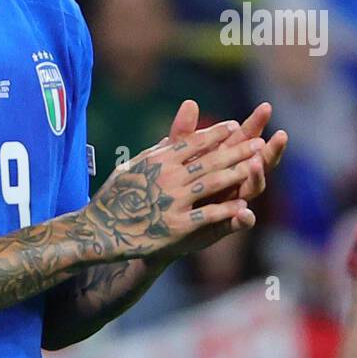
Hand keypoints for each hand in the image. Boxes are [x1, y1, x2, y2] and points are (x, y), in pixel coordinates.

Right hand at [72, 121, 265, 263]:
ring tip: (257, 166)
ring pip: (211, 183)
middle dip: (237, 150)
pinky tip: (244, 206)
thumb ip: (157, 153)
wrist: (99, 231)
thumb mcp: (132, 167)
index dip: (216, 133)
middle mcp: (167, 177)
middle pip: (209, 159)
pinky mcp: (174, 226)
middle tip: (258, 142)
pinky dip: (226, 210)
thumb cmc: (114, 197)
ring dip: (237, 173)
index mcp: (157, 160)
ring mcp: (172, 201)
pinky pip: (206, 215)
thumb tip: (173, 138)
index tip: (235, 126)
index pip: (193, 142)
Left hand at [152, 99, 288, 258]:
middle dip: (270, 149)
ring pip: (253, 188)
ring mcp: (232, 201)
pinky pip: (239, 222)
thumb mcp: (175, 155)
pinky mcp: (224, 224)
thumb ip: (184, 133)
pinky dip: (243, 218)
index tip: (265, 107)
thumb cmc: (170, 183)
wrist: (156, 219)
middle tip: (280, 136)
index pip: (246, 138)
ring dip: (257, 176)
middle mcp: (235, 179)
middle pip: (259, 162)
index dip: (256, 123)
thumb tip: (189, 102)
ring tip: (255, 164)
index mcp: (225, 159)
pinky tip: (244, 213)